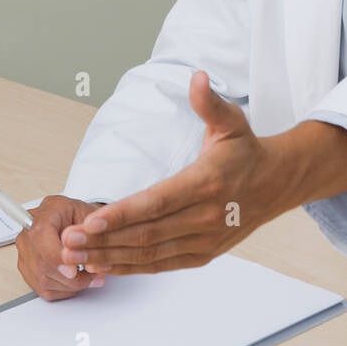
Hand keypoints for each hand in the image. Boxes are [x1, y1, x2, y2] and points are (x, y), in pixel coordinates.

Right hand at [16, 195, 110, 299]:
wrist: (74, 220)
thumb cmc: (81, 216)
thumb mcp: (93, 216)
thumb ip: (91, 237)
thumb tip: (89, 261)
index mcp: (44, 214)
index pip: (40, 237)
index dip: (56, 258)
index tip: (74, 271)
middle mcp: (29, 233)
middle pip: (41, 263)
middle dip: (70, 277)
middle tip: (92, 277)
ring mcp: (25, 253)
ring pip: (43, 280)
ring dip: (70, 286)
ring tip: (89, 278)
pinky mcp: (28, 270)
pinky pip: (43, 289)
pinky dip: (63, 290)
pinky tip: (77, 282)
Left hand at [58, 71, 300, 276]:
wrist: (278, 184)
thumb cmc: (247, 153)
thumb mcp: (232, 122)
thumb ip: (208, 102)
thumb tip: (196, 78)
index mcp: (206, 182)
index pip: (157, 202)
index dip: (122, 214)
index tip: (91, 220)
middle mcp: (206, 217)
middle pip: (146, 234)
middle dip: (104, 239)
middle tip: (68, 241)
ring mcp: (204, 240)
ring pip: (150, 254)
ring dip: (111, 256)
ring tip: (76, 255)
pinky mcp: (203, 255)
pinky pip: (161, 266)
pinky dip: (131, 268)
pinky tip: (105, 264)